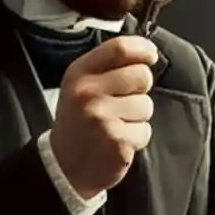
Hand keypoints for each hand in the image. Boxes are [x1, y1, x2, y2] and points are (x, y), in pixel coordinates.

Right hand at [49, 36, 157, 197]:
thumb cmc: (79, 122)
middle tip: (122, 102)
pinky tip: (117, 142)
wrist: (63, 167)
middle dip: (140, 89)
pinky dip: (136, 138)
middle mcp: (88, 93)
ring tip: (116, 125)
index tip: (150, 55)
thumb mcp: (81, 85)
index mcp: (80, 73)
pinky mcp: (117, 141)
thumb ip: (109, 66)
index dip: (143, 49)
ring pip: (146, 105)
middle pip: (141, 75)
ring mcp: (102, 118)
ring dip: (137, 117)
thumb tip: (147, 53)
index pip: (120, 48)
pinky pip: (145, 130)